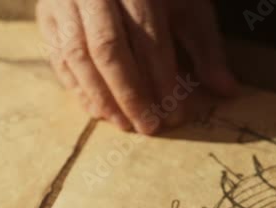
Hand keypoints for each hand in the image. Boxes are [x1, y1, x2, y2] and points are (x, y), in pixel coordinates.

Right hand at [37, 0, 238, 133]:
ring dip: (101, 97)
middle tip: (148, 128)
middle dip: (130, 94)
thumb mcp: (187, 5)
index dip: (162, 80)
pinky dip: (77, 87)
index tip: (175, 114)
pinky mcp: (47, 15)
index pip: (147, 38)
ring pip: (77, 55)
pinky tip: (97, 110)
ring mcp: (64, 2)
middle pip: (108, 50)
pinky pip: (57, 56)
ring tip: (122, 124)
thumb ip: (205, 46)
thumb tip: (228, 91)